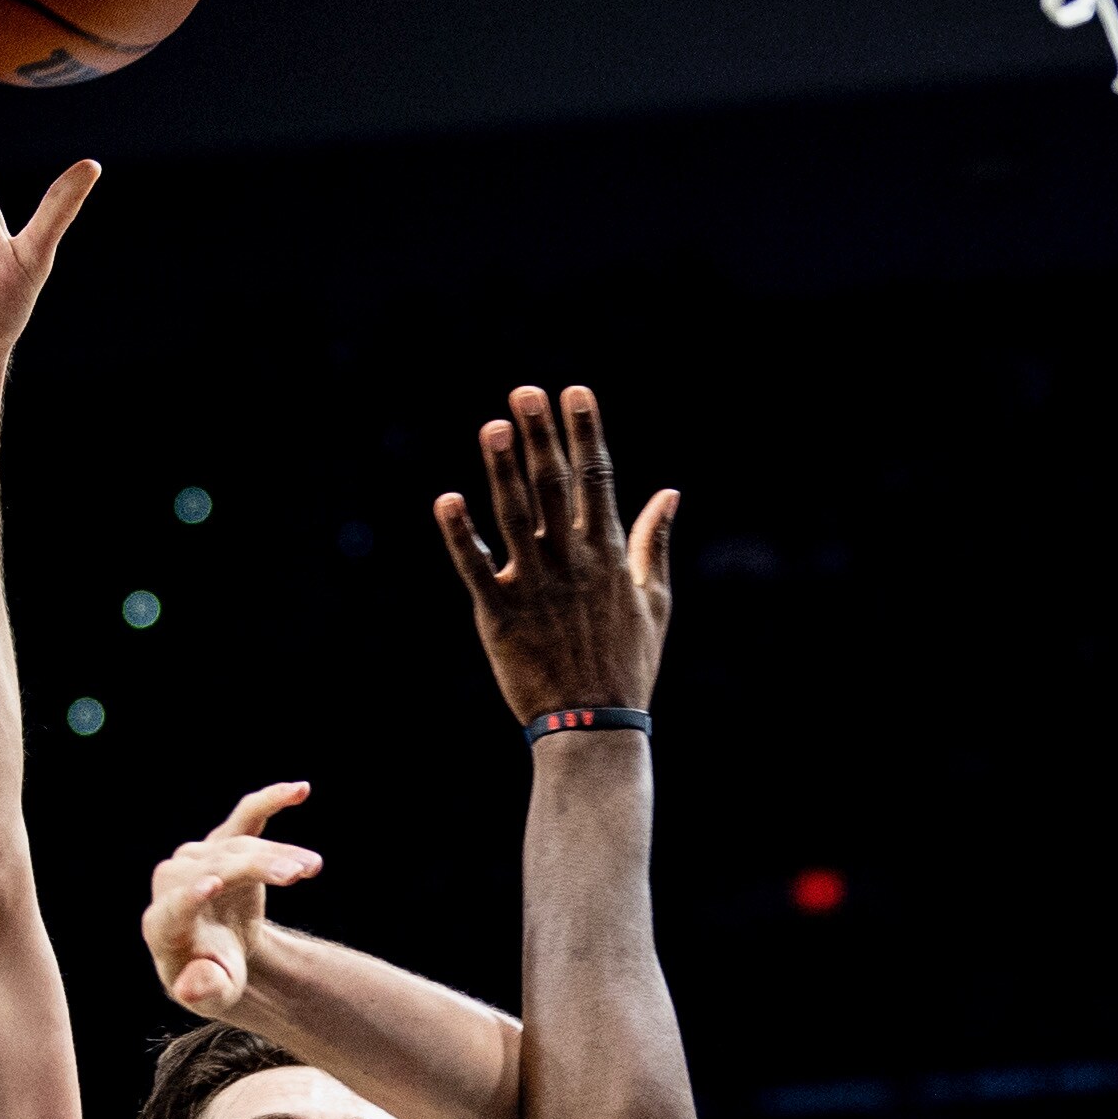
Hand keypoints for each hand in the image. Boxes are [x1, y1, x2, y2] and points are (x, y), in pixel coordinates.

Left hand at [144, 784, 323, 1016]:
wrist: (218, 952)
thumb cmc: (212, 976)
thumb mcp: (212, 994)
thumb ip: (203, 991)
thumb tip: (192, 988)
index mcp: (163, 925)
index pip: (174, 907)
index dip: (190, 896)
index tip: (212, 885)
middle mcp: (174, 882)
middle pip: (215, 868)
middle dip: (255, 869)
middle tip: (296, 874)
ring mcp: (198, 858)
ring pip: (239, 848)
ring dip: (278, 854)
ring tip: (313, 867)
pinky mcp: (225, 843)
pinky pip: (247, 816)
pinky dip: (271, 801)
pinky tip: (300, 791)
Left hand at [433, 384, 675, 728]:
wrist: (594, 726)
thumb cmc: (627, 665)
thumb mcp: (655, 601)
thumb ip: (655, 543)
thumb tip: (669, 492)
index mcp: (608, 556)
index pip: (598, 480)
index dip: (585, 433)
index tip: (574, 392)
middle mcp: (572, 563)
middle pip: (555, 487)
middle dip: (542, 436)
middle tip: (526, 392)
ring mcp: (536, 588)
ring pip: (516, 518)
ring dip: (503, 472)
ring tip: (493, 427)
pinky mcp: (500, 616)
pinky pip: (476, 569)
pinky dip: (461, 536)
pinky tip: (448, 500)